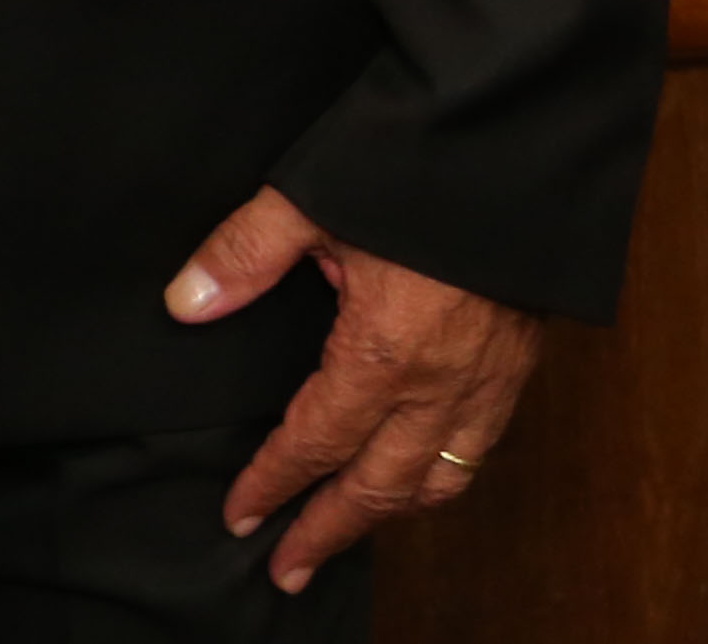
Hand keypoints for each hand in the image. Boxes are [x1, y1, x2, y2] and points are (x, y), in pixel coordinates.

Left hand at [172, 185, 542, 593]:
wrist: (516, 139)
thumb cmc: (413, 163)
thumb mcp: (310, 199)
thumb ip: (243, 255)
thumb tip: (186, 303)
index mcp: (383, 352)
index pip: (315, 442)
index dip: (274, 484)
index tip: (241, 517)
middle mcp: (443, 382)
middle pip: (381, 487)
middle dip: (331, 531)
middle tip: (289, 568)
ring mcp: (491, 378)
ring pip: (441, 479)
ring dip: (391, 514)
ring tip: (348, 531)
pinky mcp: (521, 361)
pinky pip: (482, 448)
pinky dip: (444, 478)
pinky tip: (421, 476)